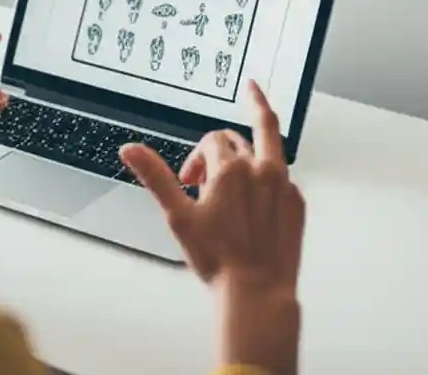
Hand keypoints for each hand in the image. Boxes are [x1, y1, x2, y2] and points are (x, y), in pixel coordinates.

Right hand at [120, 81, 303, 373]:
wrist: (256, 290)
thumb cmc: (218, 259)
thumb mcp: (178, 216)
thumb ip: (155, 176)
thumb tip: (131, 150)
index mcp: (232, 168)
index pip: (212, 140)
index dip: (195, 158)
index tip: (190, 181)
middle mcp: (262, 169)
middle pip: (239, 137)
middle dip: (220, 148)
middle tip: (208, 171)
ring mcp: (284, 184)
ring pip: (268, 148)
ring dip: (249, 151)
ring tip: (237, 169)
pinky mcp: (297, 202)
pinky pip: (282, 178)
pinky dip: (267, 181)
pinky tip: (255, 202)